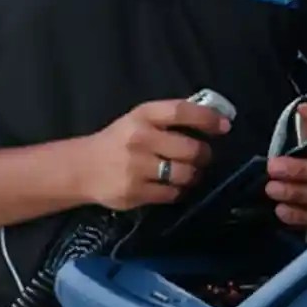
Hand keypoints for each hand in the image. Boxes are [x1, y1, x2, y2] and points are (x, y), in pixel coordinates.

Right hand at [74, 99, 230, 210]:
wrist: (82, 168)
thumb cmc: (117, 141)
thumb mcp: (138, 121)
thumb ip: (168, 120)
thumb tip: (213, 121)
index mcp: (142, 116)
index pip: (181, 112)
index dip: (207, 118)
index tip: (225, 126)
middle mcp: (141, 139)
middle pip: (191, 149)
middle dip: (203, 155)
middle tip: (202, 157)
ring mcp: (137, 167)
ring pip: (185, 174)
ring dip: (193, 175)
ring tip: (188, 173)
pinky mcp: (136, 192)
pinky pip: (173, 194)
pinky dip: (178, 191)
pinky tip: (170, 186)